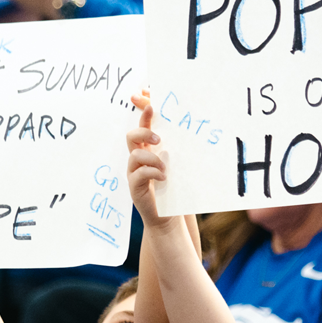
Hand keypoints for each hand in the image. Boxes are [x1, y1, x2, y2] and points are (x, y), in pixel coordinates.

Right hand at [127, 91, 172, 230]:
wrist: (168, 217)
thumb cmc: (174, 191)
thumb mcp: (177, 167)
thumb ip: (177, 152)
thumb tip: (189, 133)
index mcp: (148, 151)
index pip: (143, 127)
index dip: (144, 115)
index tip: (150, 105)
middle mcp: (138, 160)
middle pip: (131, 136)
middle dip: (144, 132)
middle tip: (160, 139)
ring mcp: (134, 173)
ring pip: (134, 154)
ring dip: (152, 158)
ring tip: (166, 168)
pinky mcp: (134, 187)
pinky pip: (138, 173)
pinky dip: (152, 172)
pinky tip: (164, 178)